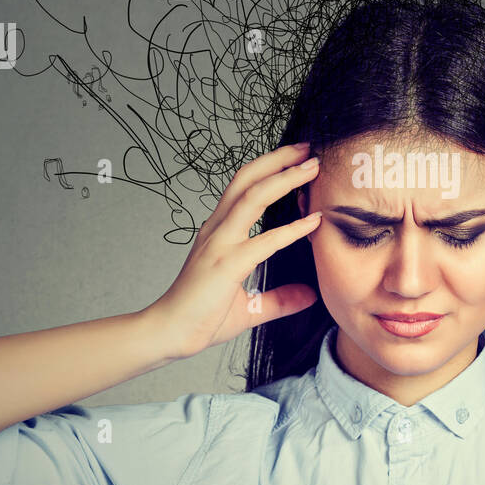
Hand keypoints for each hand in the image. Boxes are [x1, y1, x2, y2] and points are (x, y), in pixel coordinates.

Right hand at [142, 142, 323, 359]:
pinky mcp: (225, 264)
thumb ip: (279, 299)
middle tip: (308, 149)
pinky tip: (314, 221)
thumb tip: (309, 294)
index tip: (298, 161)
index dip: (271, 169)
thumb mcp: (250, 307)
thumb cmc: (201, 318)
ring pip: (253, 197)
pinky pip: (264, 240)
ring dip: (285, 179)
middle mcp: (217, 230)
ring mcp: (219, 244)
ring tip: (312, 168)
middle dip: (278, 159)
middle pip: (246, 179)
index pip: (244, 188)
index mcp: (219, 232)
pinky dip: (292, 229)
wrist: (170, 335)